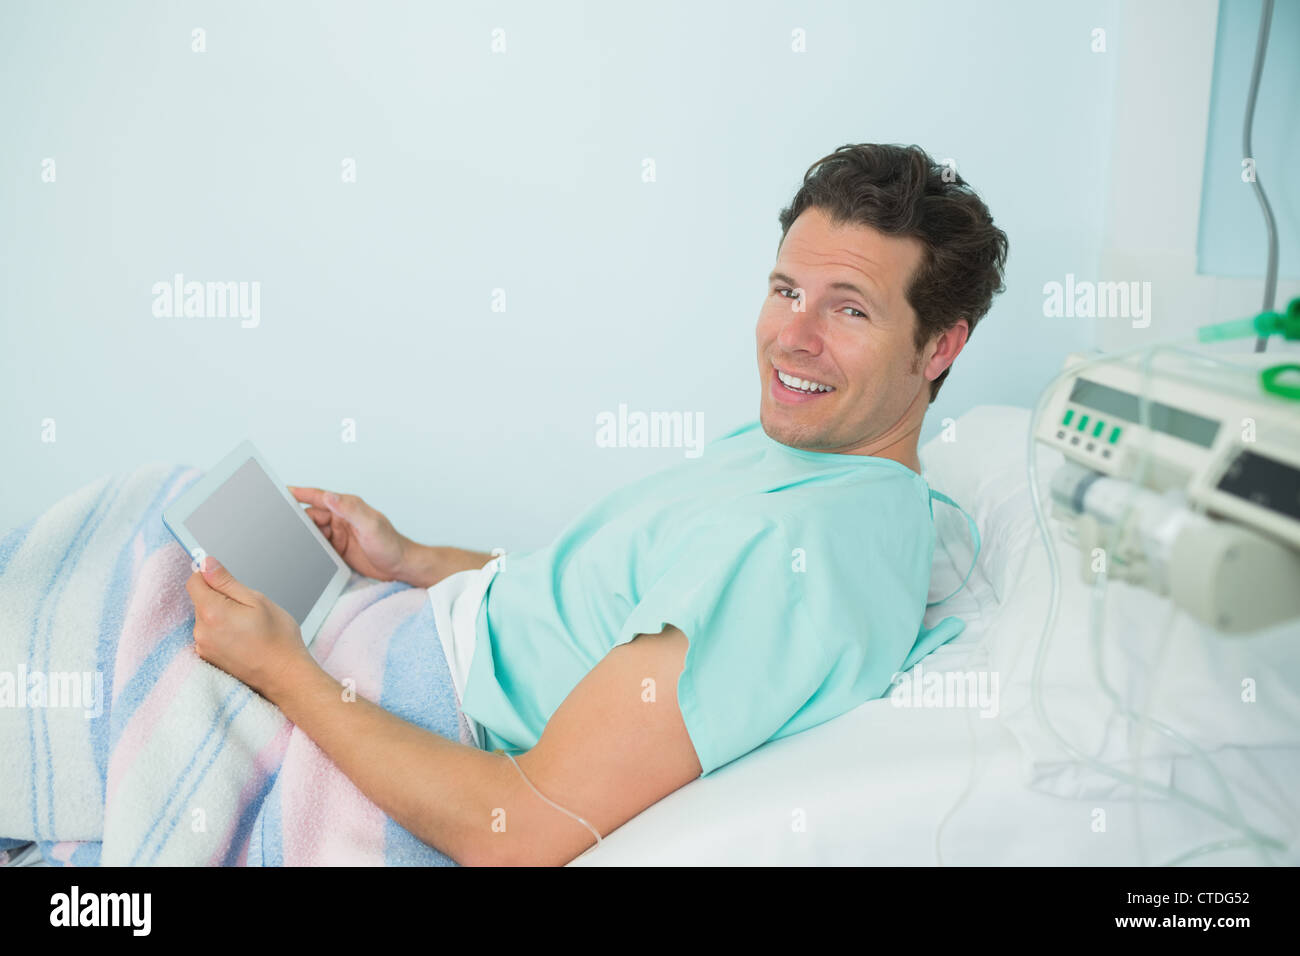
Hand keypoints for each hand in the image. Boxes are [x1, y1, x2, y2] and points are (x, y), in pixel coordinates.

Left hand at [185, 556, 313, 699]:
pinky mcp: (208, 658)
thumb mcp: (257, 600)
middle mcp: (201, 631)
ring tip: (248, 626)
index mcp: (212, 612)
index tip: (222, 576)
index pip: (194, 582)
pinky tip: (243, 638)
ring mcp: (203, 647)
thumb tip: (206, 563)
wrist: (285, 676)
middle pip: (201, 601)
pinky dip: (223, 632)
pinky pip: (210, 634)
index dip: (207, 574)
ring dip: (222, 616)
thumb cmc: (277, 639)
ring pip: (206, 618)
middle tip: (247, 607)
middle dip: (219, 597)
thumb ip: (226, 581)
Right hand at [288, 486, 410, 581]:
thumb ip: (350, 509)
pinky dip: (309, 548)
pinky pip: (319, 546)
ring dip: (302, 536)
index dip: (300, 493)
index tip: (282, 491)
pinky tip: (302, 553)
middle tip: (279, 525)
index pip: (319, 497)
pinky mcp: (338, 549)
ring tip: (288, 542)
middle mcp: (342, 518)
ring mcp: (339, 534)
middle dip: (297, 519)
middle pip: (311, 515)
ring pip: (313, 532)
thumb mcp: (371, 525)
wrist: (401, 566)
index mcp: (348, 507)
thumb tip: (330, 496)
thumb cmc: (391, 544)